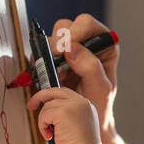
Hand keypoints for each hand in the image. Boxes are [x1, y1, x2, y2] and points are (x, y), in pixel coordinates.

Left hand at [26, 87, 100, 143]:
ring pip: (48, 106)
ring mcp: (73, 105)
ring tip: (49, 135)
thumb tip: (49, 111)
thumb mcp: (75, 126)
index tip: (42, 102)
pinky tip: (49, 136)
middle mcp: (81, 102)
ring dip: (43, 122)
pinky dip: (42, 126)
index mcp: (86, 106)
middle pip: (55, 91)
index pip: (66, 93)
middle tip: (30, 105)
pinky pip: (44, 114)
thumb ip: (66, 115)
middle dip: (40, 96)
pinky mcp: (64, 111)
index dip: (52, 96)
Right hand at [48, 14, 118, 134]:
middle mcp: (86, 42)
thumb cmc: (99, 104)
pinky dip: (40, 62)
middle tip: (56, 62)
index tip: (63, 51)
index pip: (86, 24)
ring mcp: (68, 50)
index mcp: (104, 44)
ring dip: (48, 54)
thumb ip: (90, 67)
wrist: (85, 118)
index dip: (73, 34)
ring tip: (56, 74)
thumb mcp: (100, 89)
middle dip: (57, 44)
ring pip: (51, 37)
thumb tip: (72, 47)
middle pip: (65, 26)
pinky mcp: (54, 58)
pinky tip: (48, 76)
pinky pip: (41, 52)